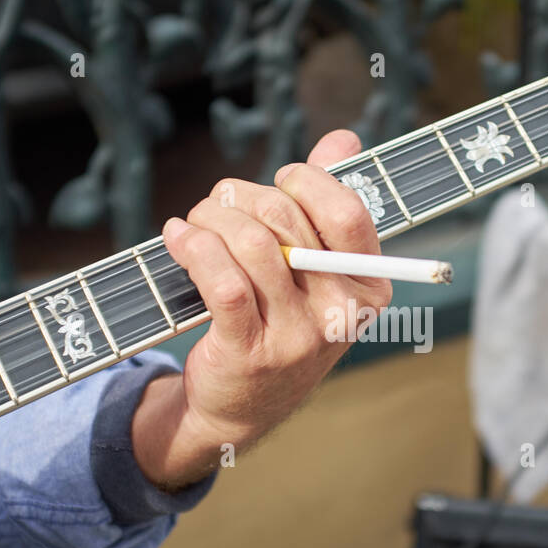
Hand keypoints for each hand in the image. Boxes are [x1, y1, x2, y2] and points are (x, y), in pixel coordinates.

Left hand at [130, 130, 391, 489]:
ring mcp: (297, 338)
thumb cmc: (281, 321)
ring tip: (195, 222)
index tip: (278, 181)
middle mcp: (341, 314)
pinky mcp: (250, 351)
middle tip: (218, 203)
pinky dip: (193, 247)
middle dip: (242, 197)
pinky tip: (177, 238)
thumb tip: (342, 140)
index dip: (305, 180)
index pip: (345, 211)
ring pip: (251, 245)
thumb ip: (329, 203)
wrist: (244, 407)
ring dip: (210, 218)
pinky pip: (222, 281)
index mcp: (369, 287)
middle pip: (287, 220)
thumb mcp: (317, 271)